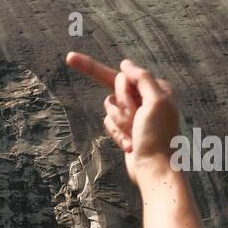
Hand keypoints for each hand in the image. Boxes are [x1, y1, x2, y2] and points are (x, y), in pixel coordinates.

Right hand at [65, 53, 180, 181]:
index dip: (93, 67)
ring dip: (120, 123)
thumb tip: (125, 64)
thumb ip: (142, 78)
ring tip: (135, 134)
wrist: (153, 168)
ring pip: (108, 109)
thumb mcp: (156, 101)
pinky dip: (117, 134)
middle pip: (113, 92)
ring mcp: (132, 114)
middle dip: (122, 107)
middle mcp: (143, 98)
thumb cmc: (158, 136)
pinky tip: (131, 144)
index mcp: (153, 88)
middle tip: (138, 119)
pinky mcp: (123, 128)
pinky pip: (108, 124)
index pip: (120, 74)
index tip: (69, 58)